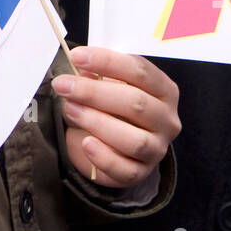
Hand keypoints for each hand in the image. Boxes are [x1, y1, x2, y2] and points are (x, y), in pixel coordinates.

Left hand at [52, 46, 180, 187]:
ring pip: (134, 140)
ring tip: (70, 110)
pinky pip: (124, 170)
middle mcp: (167, 120)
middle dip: (94, 92)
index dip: (107, 61)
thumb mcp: (108, 85)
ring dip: (97, 122)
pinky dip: (103, 157)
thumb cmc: (111, 106)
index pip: (140, 71)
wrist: (113, 145)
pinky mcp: (141, 173)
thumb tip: (81, 71)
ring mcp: (157, 149)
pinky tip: (86, 143)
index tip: (77, 56)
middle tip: (64, 85)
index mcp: (164, 90)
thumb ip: (98, 76)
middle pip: (136, 103)